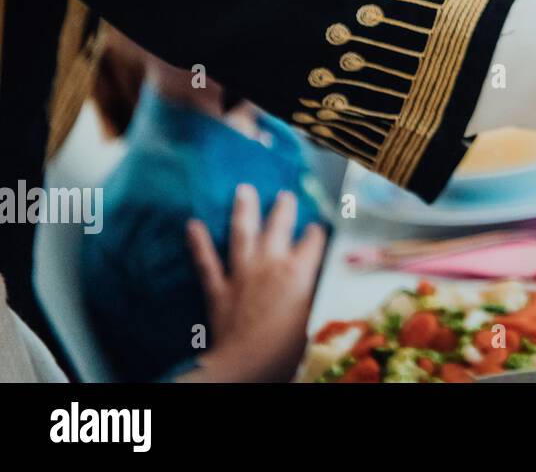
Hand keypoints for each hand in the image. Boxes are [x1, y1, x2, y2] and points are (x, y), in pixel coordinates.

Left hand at [179, 186, 325, 382]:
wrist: (245, 366)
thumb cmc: (287, 348)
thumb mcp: (315, 317)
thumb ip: (317, 292)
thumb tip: (323, 277)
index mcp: (298, 272)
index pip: (313, 241)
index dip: (317, 233)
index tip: (317, 228)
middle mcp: (271, 264)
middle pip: (279, 228)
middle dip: (284, 209)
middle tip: (286, 195)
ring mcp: (242, 274)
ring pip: (242, 234)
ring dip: (244, 210)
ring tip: (244, 189)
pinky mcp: (218, 289)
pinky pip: (206, 262)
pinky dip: (198, 243)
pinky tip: (191, 225)